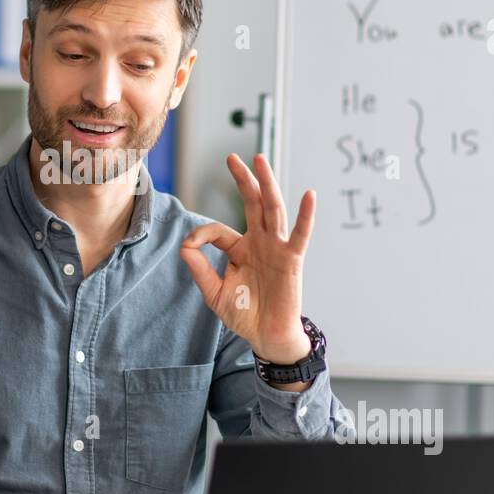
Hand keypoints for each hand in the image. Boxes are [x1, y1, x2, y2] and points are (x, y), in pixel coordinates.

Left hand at [179, 153, 315, 363]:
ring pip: (272, 210)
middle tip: (232, 157)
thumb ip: (200, 269)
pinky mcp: (292, 260)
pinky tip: (309, 195)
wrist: (266, 337)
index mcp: (241, 249)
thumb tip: (185, 246)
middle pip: (252, 204)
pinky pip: (301, 235)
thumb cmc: (244, 315)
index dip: (201, 235)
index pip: (219, 230)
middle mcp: (260, 243)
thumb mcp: (214, 292)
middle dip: (243, 180)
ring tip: (260, 160)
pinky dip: (306, 215)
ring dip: (267, 184)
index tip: (191, 246)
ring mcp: (278, 249)